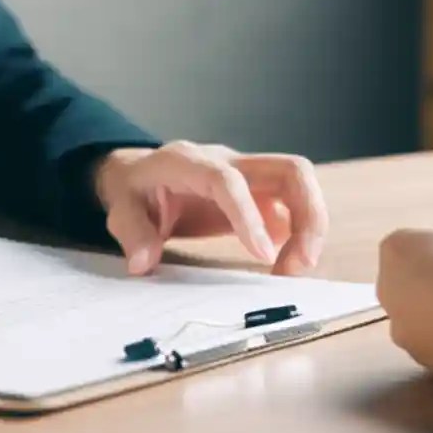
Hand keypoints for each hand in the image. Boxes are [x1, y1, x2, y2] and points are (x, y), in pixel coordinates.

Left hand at [92, 142, 327, 275]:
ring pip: (301, 186)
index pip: (228, 180)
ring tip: (294, 271)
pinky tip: (286, 266)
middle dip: (308, 216)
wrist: (141, 175)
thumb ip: (131, 234)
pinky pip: (294, 208)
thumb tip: (143, 263)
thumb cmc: (134, 191)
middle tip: (300, 266)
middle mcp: (228, 161)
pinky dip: (300, 237)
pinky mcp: (260, 195)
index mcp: (189, 162)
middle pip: (290, 170)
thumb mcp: (120, 209)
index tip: (262, 255)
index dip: (249, 215)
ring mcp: (249, 176)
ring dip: (311, 229)